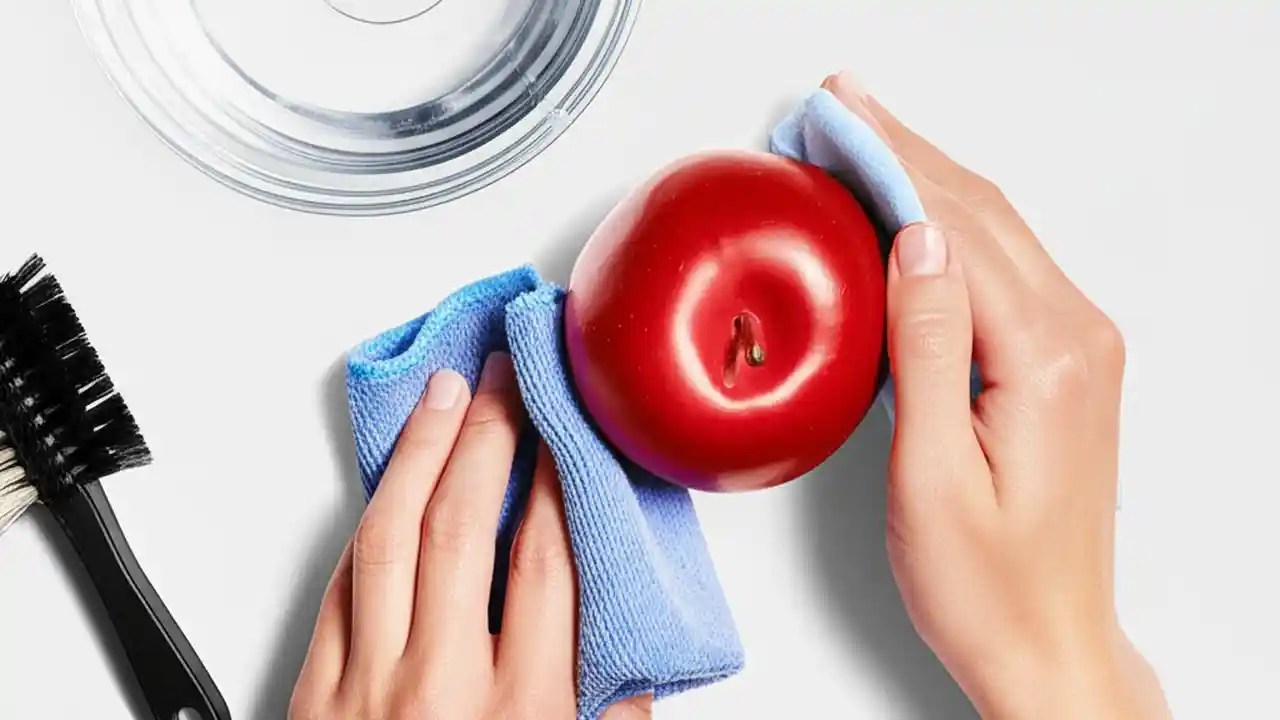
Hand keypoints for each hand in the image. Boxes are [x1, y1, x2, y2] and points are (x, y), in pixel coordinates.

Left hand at [289, 354, 651, 718]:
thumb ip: (614, 703)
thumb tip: (636, 627)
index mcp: (522, 711)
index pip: (544, 558)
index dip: (556, 479)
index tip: (564, 429)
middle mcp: (440, 690)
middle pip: (461, 527)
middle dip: (487, 434)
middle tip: (504, 382)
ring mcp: (369, 688)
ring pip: (390, 536)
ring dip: (420, 450)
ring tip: (444, 396)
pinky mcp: (317, 694)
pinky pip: (342, 583)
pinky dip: (370, 520)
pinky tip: (395, 481)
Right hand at [822, 73, 1170, 718]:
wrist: (1047, 641)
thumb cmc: (987, 584)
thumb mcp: (931, 475)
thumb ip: (925, 350)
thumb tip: (913, 243)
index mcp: (1047, 360)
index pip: (956, 228)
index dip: (888, 164)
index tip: (834, 120)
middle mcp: (1076, 339)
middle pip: (980, 210)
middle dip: (902, 150)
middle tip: (835, 107)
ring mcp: (1074, 347)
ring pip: (992, 229)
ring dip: (923, 177)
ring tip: (860, 139)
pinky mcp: (1058, 362)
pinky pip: (998, 266)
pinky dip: (945, 224)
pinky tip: (906, 212)